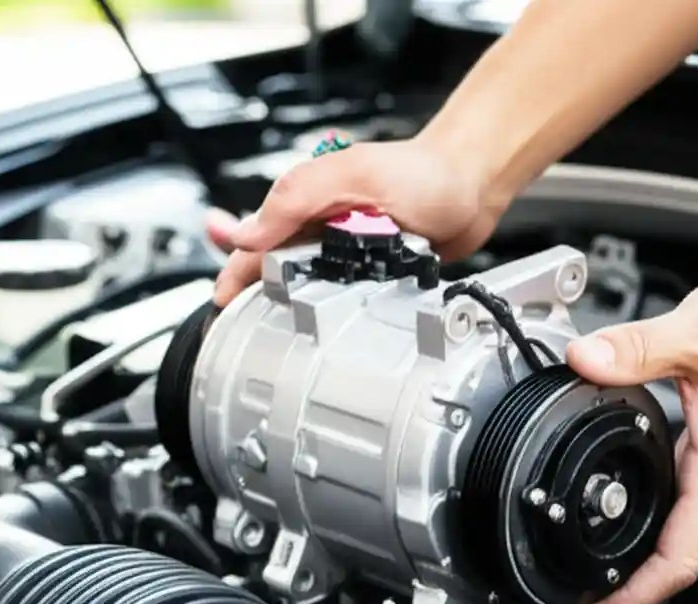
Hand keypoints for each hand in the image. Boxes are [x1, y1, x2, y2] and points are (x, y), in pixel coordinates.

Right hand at [210, 136, 505, 305]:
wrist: (475, 185)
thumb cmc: (422, 172)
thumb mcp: (351, 176)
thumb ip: (296, 199)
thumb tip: (246, 234)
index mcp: (306, 201)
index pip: (256, 241)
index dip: (235, 273)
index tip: (222, 305)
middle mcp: (324, 228)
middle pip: (276, 272)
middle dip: (257, 299)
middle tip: (242, 330)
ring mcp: (350, 252)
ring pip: (309, 291)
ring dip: (296, 310)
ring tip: (277, 337)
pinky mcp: (377, 273)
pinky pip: (347, 300)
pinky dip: (338, 314)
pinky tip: (331, 330)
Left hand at [567, 262, 697, 603]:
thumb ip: (635, 349)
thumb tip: (585, 360)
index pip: (679, 560)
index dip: (633, 597)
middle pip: (678, 556)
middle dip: (627, 585)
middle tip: (576, 594)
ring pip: (684, 527)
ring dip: (641, 550)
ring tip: (594, 559)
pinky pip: (689, 494)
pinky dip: (655, 509)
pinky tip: (628, 494)